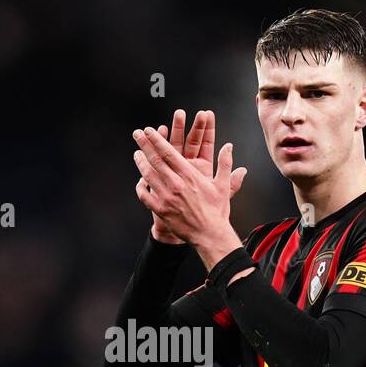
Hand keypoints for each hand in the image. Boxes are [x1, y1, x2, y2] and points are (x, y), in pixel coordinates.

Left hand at [137, 109, 246, 243]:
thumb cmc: (217, 211)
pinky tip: (140, 181)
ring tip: (136, 154)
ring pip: (148, 176)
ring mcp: (166, 198)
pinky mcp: (161, 210)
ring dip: (140, 163)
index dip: (156, 140)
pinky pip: (145, 196)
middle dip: (144, 145)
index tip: (148, 131)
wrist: (209, 235)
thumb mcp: (223, 185)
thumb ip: (225, 163)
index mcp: (189, 176)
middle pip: (155, 160)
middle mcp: (175, 184)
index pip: (168, 153)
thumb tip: (228, 146)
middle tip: (136, 134)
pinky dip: (140, 187)